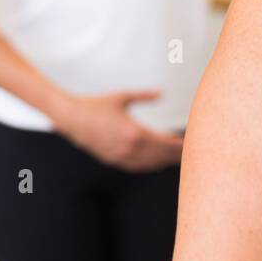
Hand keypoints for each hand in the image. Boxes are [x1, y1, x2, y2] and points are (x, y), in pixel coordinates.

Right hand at [52, 90, 182, 170]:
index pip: (164, 143)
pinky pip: (136, 167)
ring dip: (164, 162)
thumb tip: (162, 93)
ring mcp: (120, 157)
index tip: (190, 143)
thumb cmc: (96, 105)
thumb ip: (144, 95)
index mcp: (134, 132)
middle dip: (175, 155)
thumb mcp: (122, 97)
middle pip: (160, 156)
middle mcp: (129, 148)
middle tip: (190, 153)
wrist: (71, 118)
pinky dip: (149, 165)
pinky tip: (156, 162)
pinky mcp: (113, 160)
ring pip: (149, 164)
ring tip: (176, 159)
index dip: (178, 145)